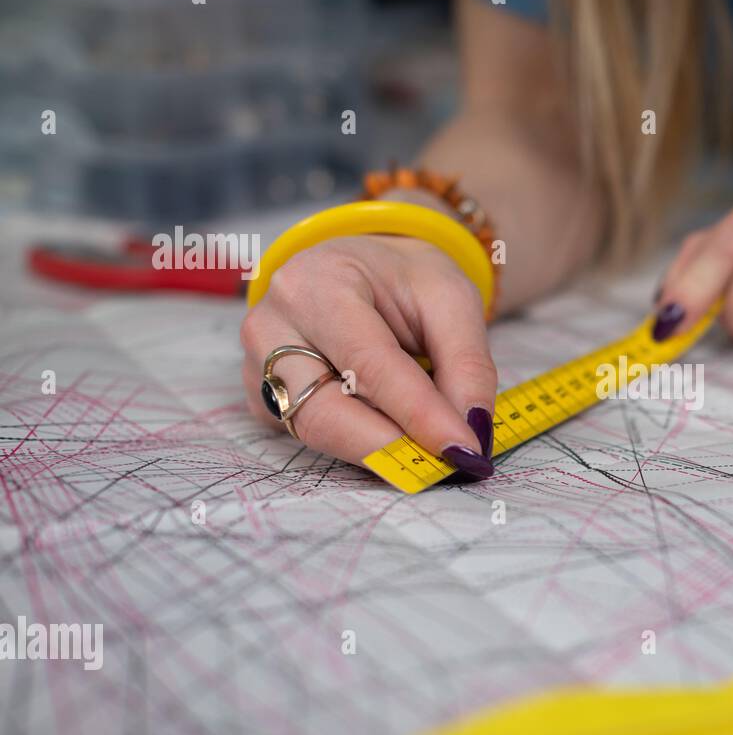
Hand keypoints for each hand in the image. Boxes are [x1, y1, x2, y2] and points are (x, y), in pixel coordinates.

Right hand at [239, 235, 497, 479]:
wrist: (363, 270)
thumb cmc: (404, 280)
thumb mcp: (452, 300)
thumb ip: (467, 365)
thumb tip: (472, 433)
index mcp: (316, 284)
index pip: (368, 364)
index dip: (418, 414)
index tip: (463, 449)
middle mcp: (271, 326)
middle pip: (326, 411)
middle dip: (392, 447)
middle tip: (448, 464)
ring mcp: (257, 367)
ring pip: (316, 432)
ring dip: (379, 450)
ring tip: (428, 451)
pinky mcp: (264, 400)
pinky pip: (312, 436)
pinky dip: (360, 445)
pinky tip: (395, 437)